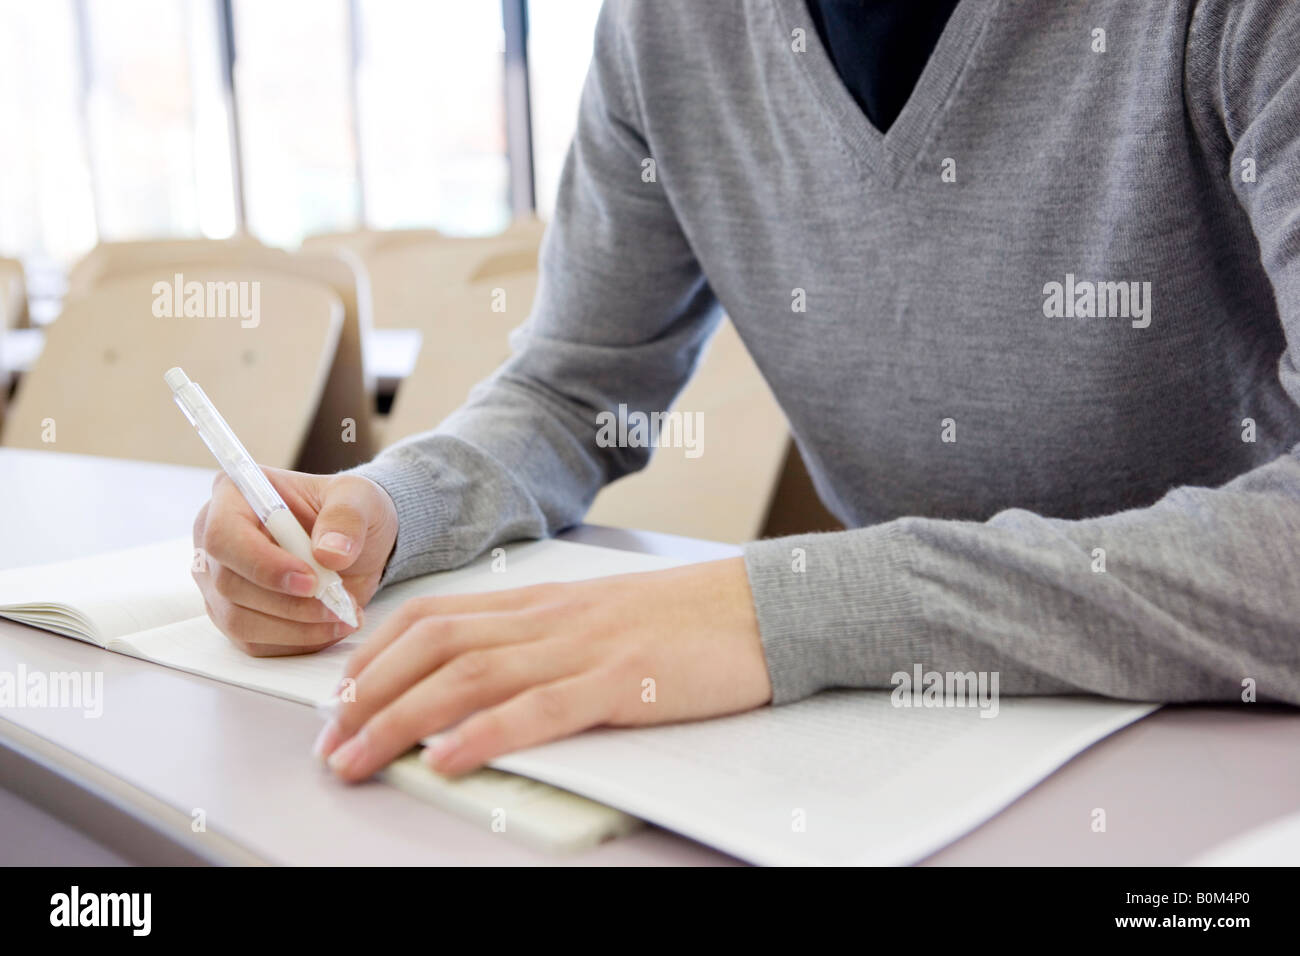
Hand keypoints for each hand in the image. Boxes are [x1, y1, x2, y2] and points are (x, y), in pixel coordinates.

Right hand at [192, 468, 397, 655]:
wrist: (353, 545)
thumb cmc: (347, 512)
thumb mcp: (360, 498)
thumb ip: (347, 517)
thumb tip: (329, 553)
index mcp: (234, 495)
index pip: (223, 535)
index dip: (263, 564)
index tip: (311, 581)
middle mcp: (214, 539)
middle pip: (230, 584)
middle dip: (290, 603)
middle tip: (339, 602)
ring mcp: (219, 581)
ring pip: (240, 620)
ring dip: (297, 627)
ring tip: (343, 615)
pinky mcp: (234, 615)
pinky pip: (255, 642)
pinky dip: (298, 641)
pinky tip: (331, 626)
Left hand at [315, 556, 772, 779]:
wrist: (762, 605)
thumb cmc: (686, 620)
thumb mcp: (601, 620)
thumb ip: (546, 641)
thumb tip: (489, 679)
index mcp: (543, 602)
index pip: (437, 617)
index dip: (377, 654)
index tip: (341, 692)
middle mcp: (549, 618)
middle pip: (435, 646)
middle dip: (369, 694)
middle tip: (330, 740)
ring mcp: (583, 647)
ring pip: (469, 677)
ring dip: (401, 720)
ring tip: (359, 757)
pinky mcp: (622, 681)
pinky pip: (538, 708)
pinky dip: (484, 734)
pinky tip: (447, 759)